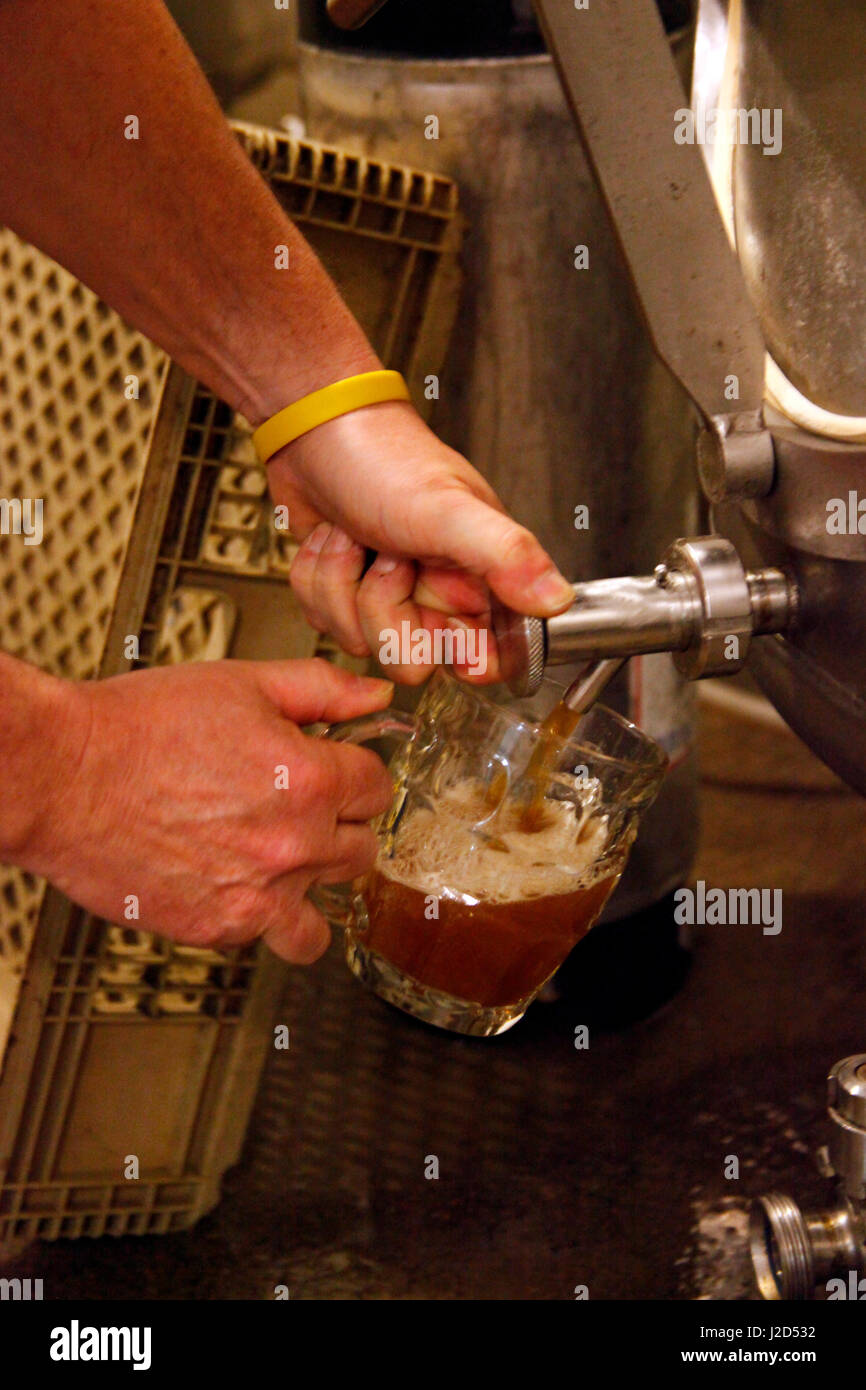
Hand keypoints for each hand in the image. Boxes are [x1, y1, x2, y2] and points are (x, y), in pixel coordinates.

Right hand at [31, 660, 394, 962]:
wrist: (62, 776)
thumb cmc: (138, 728)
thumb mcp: (243, 683)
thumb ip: (323, 690)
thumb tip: (376, 696)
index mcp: (311, 780)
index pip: (378, 787)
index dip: (354, 772)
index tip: (335, 772)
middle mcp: (294, 844)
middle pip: (361, 849)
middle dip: (338, 824)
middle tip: (298, 808)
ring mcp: (260, 893)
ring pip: (327, 910)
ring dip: (312, 885)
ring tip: (281, 860)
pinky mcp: (219, 927)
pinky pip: (272, 937)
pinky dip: (263, 915)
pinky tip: (238, 881)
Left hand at [271, 400, 574, 683]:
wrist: (317, 429)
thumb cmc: (386, 459)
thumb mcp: (451, 510)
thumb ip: (507, 555)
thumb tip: (556, 600)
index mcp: (481, 578)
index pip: (488, 657)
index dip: (460, 652)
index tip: (439, 622)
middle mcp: (438, 592)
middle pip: (410, 656)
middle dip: (384, 607)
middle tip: (390, 557)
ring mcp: (391, 595)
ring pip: (358, 641)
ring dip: (343, 584)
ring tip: (358, 539)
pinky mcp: (348, 591)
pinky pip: (325, 619)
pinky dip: (316, 578)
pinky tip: (333, 540)